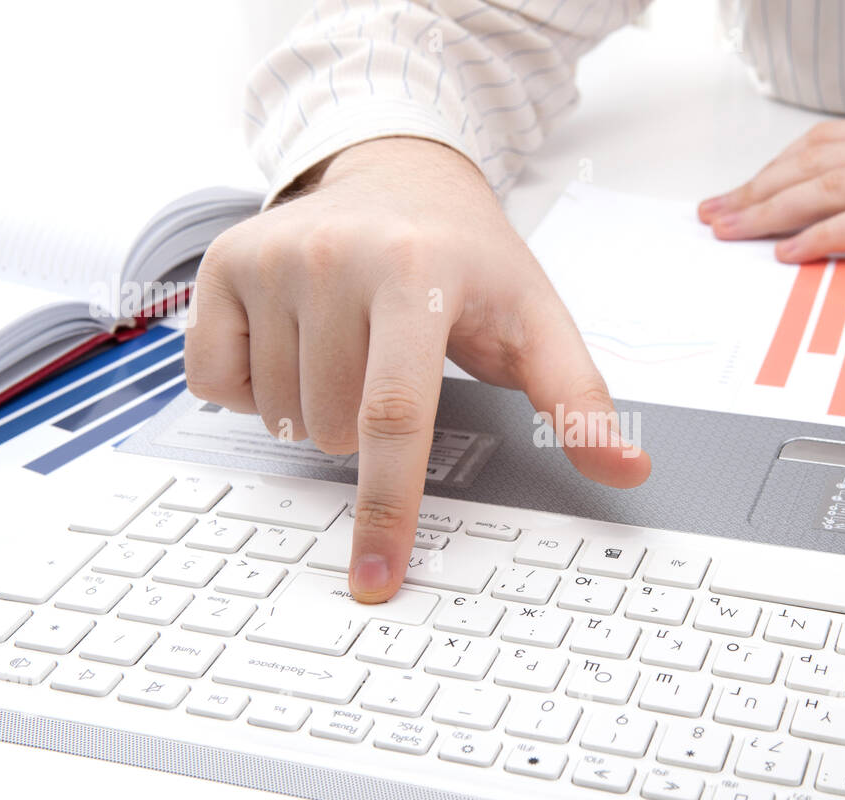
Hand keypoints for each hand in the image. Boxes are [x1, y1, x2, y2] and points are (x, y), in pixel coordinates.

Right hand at [185, 138, 649, 602]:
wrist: (400, 178)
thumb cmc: (471, 260)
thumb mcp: (536, 321)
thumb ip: (579, 401)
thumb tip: (627, 471)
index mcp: (419, 274)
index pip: (396, 415)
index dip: (388, 507)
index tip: (377, 577)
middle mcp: (335, 257)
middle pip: (335, 430)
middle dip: (367, 431)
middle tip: (394, 366)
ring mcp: (270, 258)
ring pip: (281, 415)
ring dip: (316, 408)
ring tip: (351, 346)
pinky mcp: (221, 265)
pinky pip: (217, 384)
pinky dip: (255, 390)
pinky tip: (295, 344)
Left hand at [698, 115, 844, 265]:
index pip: (823, 144)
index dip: (771, 169)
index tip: (736, 193)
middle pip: (812, 162)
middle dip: (754, 190)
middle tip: (712, 215)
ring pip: (829, 186)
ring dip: (771, 211)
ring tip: (732, 232)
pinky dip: (822, 235)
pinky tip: (791, 252)